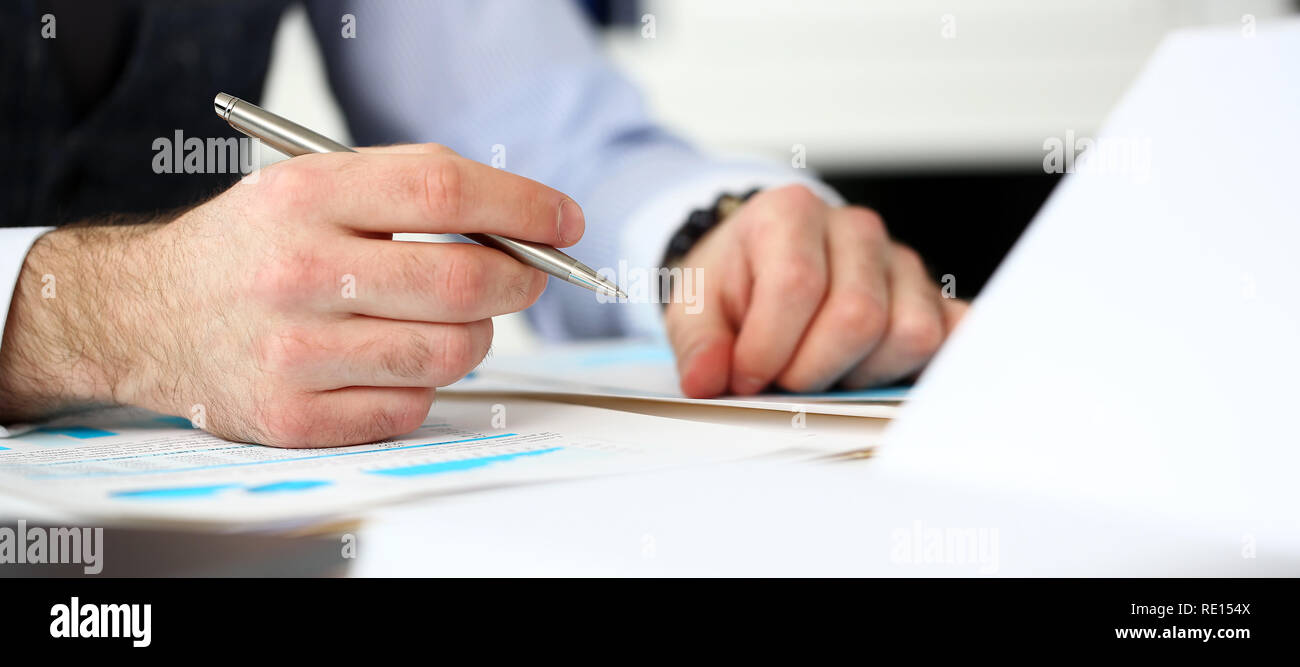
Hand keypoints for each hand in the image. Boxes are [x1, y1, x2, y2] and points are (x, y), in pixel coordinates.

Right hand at [0, 143, 583, 446]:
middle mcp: (295, 273)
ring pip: (452, 352)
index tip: (565, 221)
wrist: (148, 314)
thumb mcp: (310, 186)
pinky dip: (426, 382)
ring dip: (477, 334)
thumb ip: (409, 192)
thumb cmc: (253, 247)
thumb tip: (524, 226)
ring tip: (451, 318)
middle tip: (528, 275)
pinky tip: (394, 359)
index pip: (443, 191)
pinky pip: (415, 405)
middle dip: (521, 279)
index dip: (522, 206)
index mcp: (304, 197)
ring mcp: (294, 354)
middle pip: (463, 281)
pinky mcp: (296, 418)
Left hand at [664, 184, 966, 397]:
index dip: (768, 348)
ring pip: (910, 334)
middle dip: (812, 369)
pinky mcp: (933, 299)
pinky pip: (952, 337)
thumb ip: (697, 343)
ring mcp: (902, 264)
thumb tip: (706, 379)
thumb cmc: (735, 284)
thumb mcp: (695, 307)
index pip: (797, 285)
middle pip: (859, 316)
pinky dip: (922, 366)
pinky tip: (876, 374)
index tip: (745, 376)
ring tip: (823, 370)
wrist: (762, 267)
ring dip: (861, 374)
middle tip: (782, 378)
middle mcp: (856, 230)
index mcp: (791, 214)